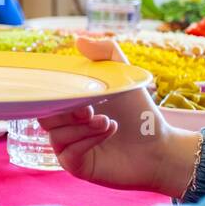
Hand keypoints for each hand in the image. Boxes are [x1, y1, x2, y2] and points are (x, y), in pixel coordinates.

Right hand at [36, 36, 200, 195]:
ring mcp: (69, 147)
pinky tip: (108, 131)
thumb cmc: (139, 113)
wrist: (159, 146)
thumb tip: (77, 39)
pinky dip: (87, 139)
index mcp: (71, 106)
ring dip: (83, 126)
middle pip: (45, 116)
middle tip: (90, 108)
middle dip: (67, 110)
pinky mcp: (75, 165)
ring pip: (56, 134)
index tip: (74, 89)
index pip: (46, 97)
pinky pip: (67, 152)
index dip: (55, 92)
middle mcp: (65, 127)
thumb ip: (106, 53)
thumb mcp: (124, 76)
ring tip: (107, 121)